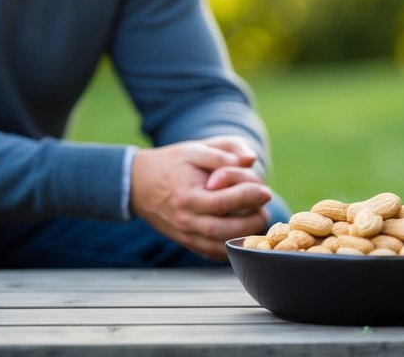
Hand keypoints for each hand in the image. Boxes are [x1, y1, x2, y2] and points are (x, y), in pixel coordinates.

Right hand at [130, 136, 272, 259]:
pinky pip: (210, 253)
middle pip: (223, 230)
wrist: (138, 184)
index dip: (248, 197)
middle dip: (250, 223)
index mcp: (186, 197)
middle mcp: (184, 220)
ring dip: (243, 238)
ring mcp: (184, 234)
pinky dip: (229, 250)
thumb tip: (250, 160)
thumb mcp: (195, 150)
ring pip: (218, 247)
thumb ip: (223, 153)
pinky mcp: (185, 242)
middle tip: (265, 212)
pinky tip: (242, 236)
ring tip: (258, 224)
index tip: (265, 191)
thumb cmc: (171, 164)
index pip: (222, 202)